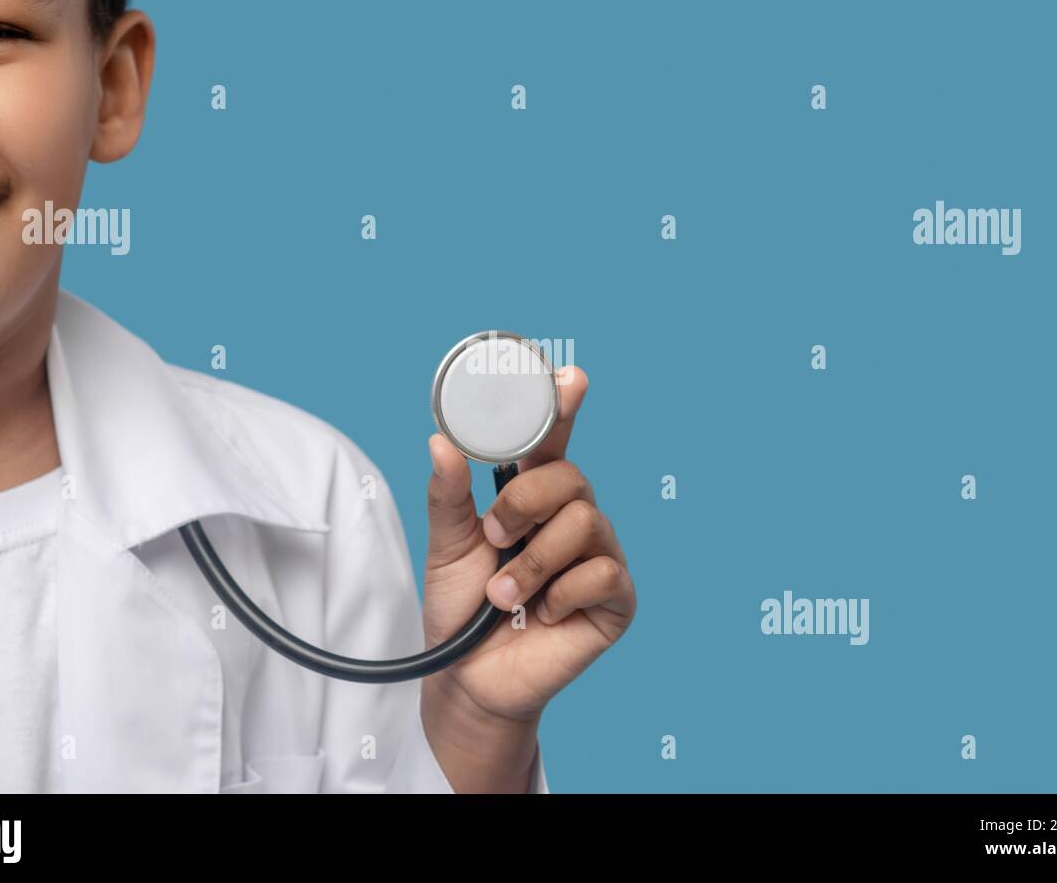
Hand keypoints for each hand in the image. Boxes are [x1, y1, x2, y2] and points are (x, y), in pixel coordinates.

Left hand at [421, 366, 635, 731]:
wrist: (469, 679)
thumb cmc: (462, 610)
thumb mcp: (446, 546)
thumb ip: (449, 495)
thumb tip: (441, 442)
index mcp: (533, 498)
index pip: (553, 442)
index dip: (563, 408)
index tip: (569, 378)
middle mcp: (572, 519)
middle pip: (571, 477)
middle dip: (525, 504)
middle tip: (495, 539)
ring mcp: (598, 557)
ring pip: (585, 522)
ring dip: (534, 561)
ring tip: (506, 596)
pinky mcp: (616, 599)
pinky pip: (603, 572)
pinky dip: (562, 594)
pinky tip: (544, 615)